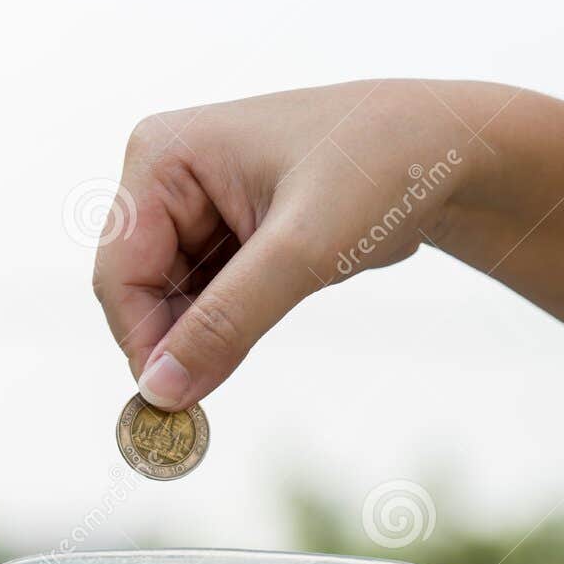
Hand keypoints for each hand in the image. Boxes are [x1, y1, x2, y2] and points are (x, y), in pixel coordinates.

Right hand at [93, 79, 494, 410]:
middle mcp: (166, 178)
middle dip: (170, 347)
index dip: (140, 343)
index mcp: (162, 157)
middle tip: (198, 411)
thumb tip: (162, 392)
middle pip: (138, 292)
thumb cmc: (376, 171)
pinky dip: (219, 335)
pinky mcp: (226, 237)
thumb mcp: (301, 251)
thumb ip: (227, 323)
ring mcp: (195, 209)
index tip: (169, 407)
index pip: (121, 273)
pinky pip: (203, 303)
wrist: (443, 153)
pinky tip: (244, 346)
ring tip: (230, 370)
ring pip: (169, 306)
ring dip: (196, 344)